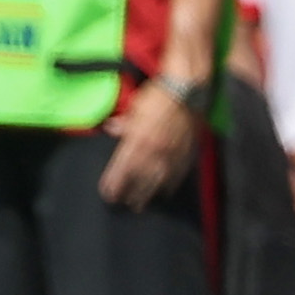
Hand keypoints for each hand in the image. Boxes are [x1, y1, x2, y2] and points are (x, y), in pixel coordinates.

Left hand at [100, 80, 198, 209]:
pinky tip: (164, 192)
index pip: (123, 167)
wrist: (187, 90)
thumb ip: (123, 123)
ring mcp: (171, 152)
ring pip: (158, 180)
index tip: (108, 194)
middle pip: (139, 178)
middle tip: (122, 204)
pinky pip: (177, 173)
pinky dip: (170, 184)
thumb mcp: (135, 107)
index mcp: (138, 138)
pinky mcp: (186, 151)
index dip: (115, 182)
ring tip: (140, 205)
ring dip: (147, 194)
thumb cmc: (158, 95)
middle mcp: (154, 149)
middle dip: (129, 193)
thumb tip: (110, 128)